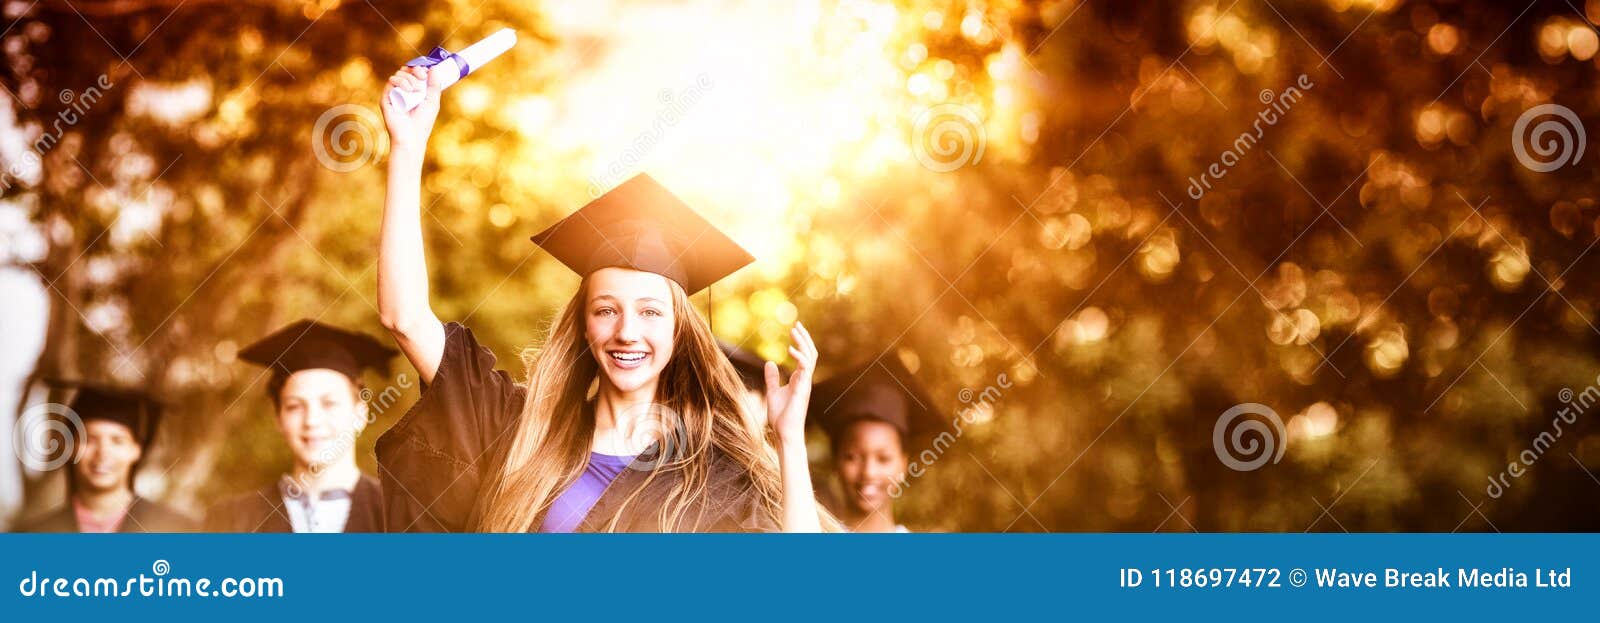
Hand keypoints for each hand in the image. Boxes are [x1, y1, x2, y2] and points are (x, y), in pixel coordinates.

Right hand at [380, 65, 441, 153]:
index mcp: (413, 91)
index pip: (413, 73)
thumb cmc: (423, 122)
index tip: (427, 72)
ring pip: (398, 75)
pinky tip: (409, 90)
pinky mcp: (386, 98)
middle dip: (415, 70)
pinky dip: (400, 82)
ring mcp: (393, 94)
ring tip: (416, 90)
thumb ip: (435, 85)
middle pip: (405, 71)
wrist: (412, 137)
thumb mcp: (433, 101)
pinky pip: (391, 82)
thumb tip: (434, 68)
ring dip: (409, 78)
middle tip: (422, 77)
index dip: (419, 69)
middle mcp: (402, 91)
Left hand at [765, 322, 817, 444]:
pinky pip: (805, 369)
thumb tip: (769, 363)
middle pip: (810, 353)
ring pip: (810, 358)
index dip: (801, 342)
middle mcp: (805, 380)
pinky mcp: (803, 389)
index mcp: (799, 379)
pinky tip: (790, 349)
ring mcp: (805, 384)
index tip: (794, 328)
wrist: (784, 433)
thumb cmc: (781, 417)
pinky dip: (799, 357)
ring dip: (803, 343)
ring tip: (794, 331)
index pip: (804, 356)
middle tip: (797, 324)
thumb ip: (772, 378)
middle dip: (804, 338)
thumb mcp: (773, 392)